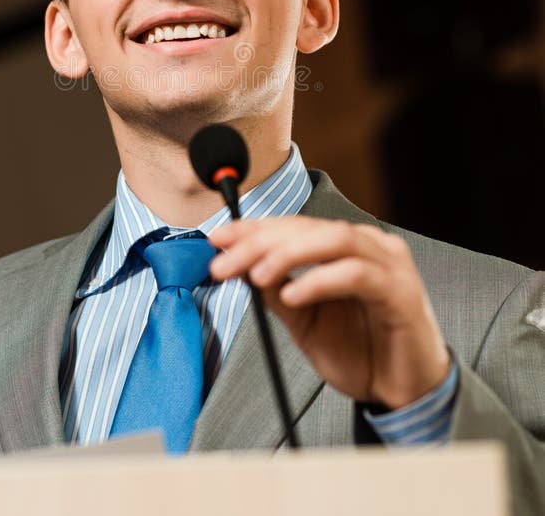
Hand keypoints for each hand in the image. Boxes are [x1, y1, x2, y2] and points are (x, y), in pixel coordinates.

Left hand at [209, 217, 450, 409]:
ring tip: (256, 274)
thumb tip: (239, 265)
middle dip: (260, 242)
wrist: (403, 393)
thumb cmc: (360, 351)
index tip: (217, 239)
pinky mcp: (402, 290)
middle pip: (308, 228)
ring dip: (289, 253)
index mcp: (344, 246)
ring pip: (333, 239)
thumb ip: (277, 290)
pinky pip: (357, 274)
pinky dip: (320, 280)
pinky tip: (293, 294)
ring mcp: (388, 264)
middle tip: (224, 261)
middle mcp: (368, 244)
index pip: (293, 226)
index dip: (252, 228)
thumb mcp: (303, 320)